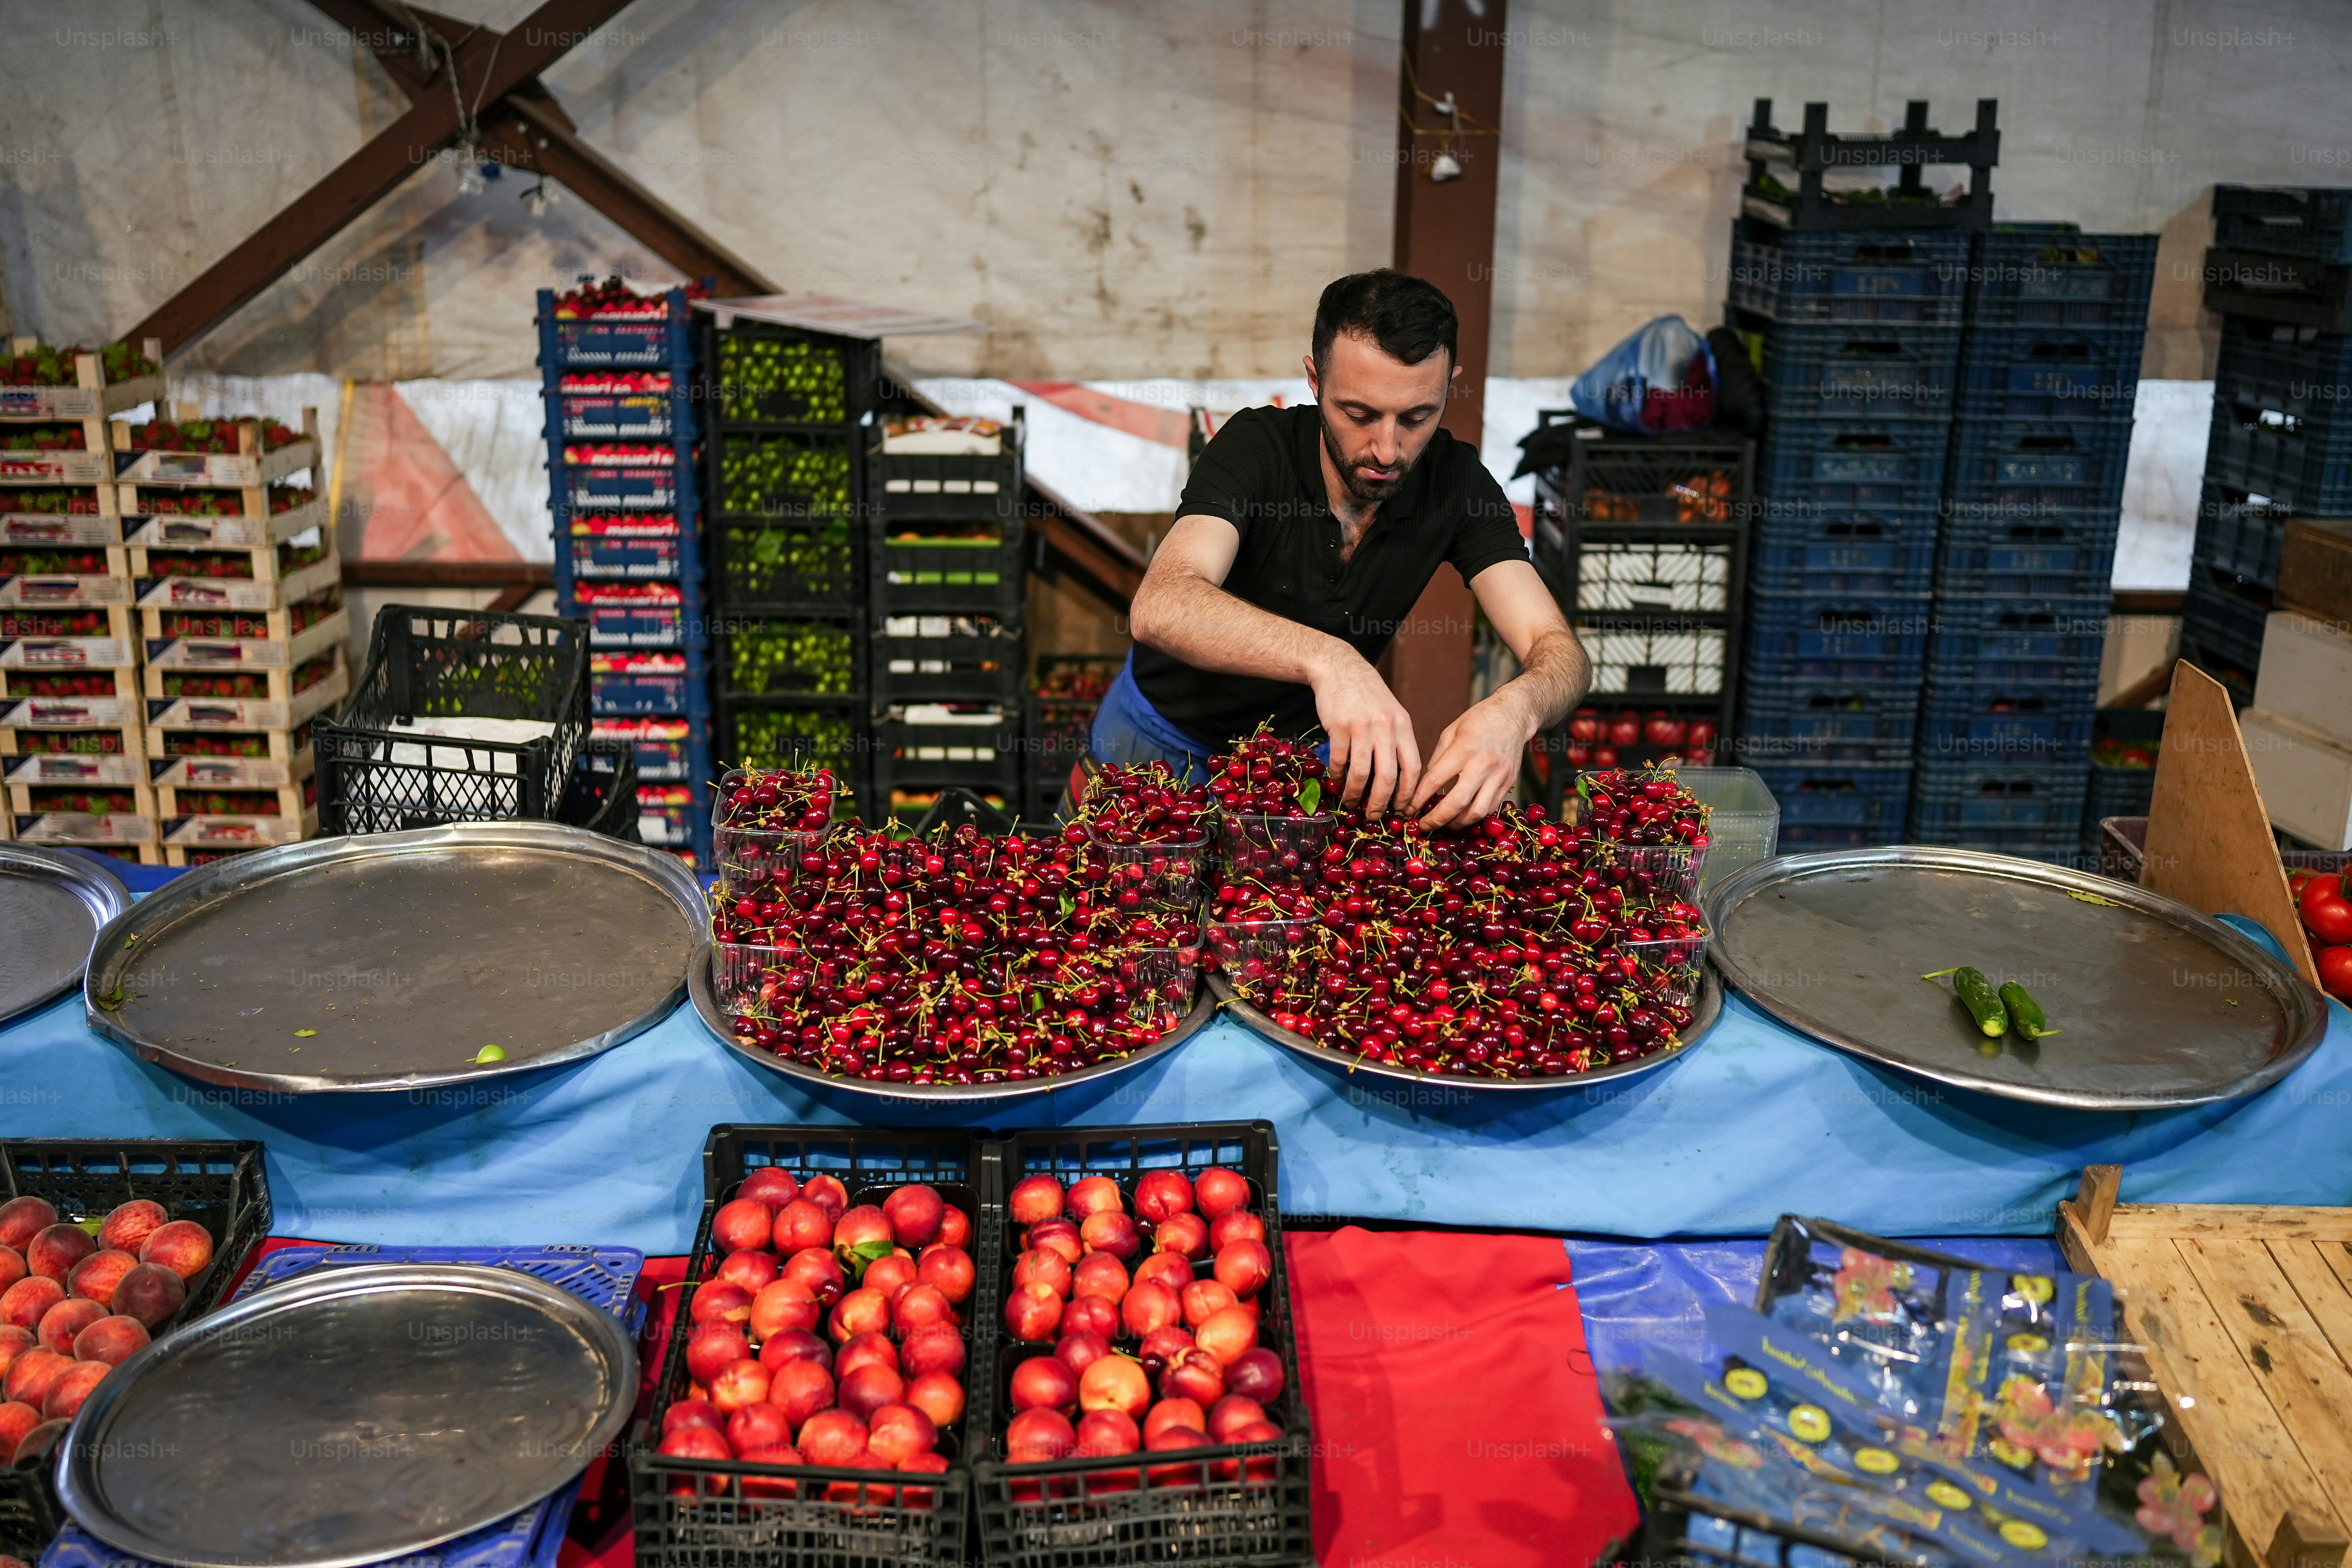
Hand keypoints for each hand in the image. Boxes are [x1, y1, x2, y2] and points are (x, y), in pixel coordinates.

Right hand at [1311, 646, 1420, 817]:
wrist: (1340, 668)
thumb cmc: (1368, 696)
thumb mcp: (1391, 714)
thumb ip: (1397, 741)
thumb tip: (1400, 781)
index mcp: (1403, 726)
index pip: (1413, 767)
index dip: (1409, 794)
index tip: (1403, 810)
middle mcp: (1386, 727)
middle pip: (1388, 776)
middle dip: (1381, 803)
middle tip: (1374, 816)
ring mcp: (1362, 726)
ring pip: (1361, 773)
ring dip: (1355, 794)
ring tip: (1351, 803)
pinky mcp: (1339, 726)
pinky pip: (1340, 761)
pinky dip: (1338, 776)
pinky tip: (1337, 781)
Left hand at [1412, 693, 1532, 828]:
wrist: (1514, 714)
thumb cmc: (1479, 720)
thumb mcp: (1451, 731)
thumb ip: (1437, 759)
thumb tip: (1425, 785)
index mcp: (1463, 749)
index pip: (1436, 780)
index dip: (1419, 798)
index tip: (1408, 809)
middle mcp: (1482, 764)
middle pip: (1457, 802)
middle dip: (1436, 819)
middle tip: (1423, 826)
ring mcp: (1499, 775)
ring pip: (1477, 812)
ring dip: (1457, 823)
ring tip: (1444, 825)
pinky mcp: (1509, 782)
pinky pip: (1490, 808)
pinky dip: (1475, 816)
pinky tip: (1463, 816)